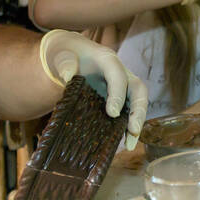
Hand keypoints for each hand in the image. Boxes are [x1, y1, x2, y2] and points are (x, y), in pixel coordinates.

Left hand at [38, 30, 147, 148]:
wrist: (70, 55)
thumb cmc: (66, 55)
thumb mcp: (61, 55)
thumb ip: (65, 64)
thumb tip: (69, 76)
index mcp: (107, 59)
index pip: (118, 75)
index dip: (118, 94)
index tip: (112, 113)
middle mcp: (120, 72)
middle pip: (138, 89)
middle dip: (138, 110)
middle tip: (133, 130)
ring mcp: (122, 86)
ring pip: (137, 103)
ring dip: (136, 123)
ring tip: (130, 144)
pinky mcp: (119, 98)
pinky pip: (128, 112)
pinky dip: (128, 128)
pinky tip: (125, 143)